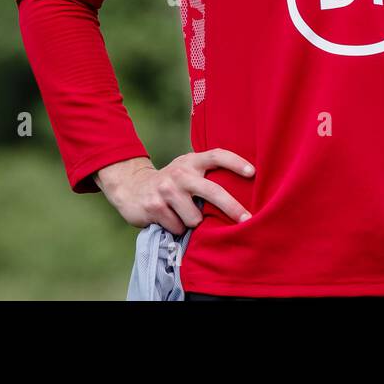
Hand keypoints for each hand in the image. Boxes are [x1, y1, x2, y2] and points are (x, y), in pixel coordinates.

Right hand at [95, 150, 255, 233]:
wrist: (131, 187)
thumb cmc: (171, 183)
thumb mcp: (187, 171)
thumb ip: (206, 175)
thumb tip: (241, 192)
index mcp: (191, 161)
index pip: (217, 155)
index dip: (235, 162)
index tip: (253, 172)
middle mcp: (180, 173)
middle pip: (212, 191)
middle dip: (232, 207)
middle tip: (247, 219)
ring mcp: (166, 189)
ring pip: (195, 218)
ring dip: (192, 222)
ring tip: (182, 214)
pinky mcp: (154, 206)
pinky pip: (178, 227)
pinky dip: (176, 228)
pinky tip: (168, 219)